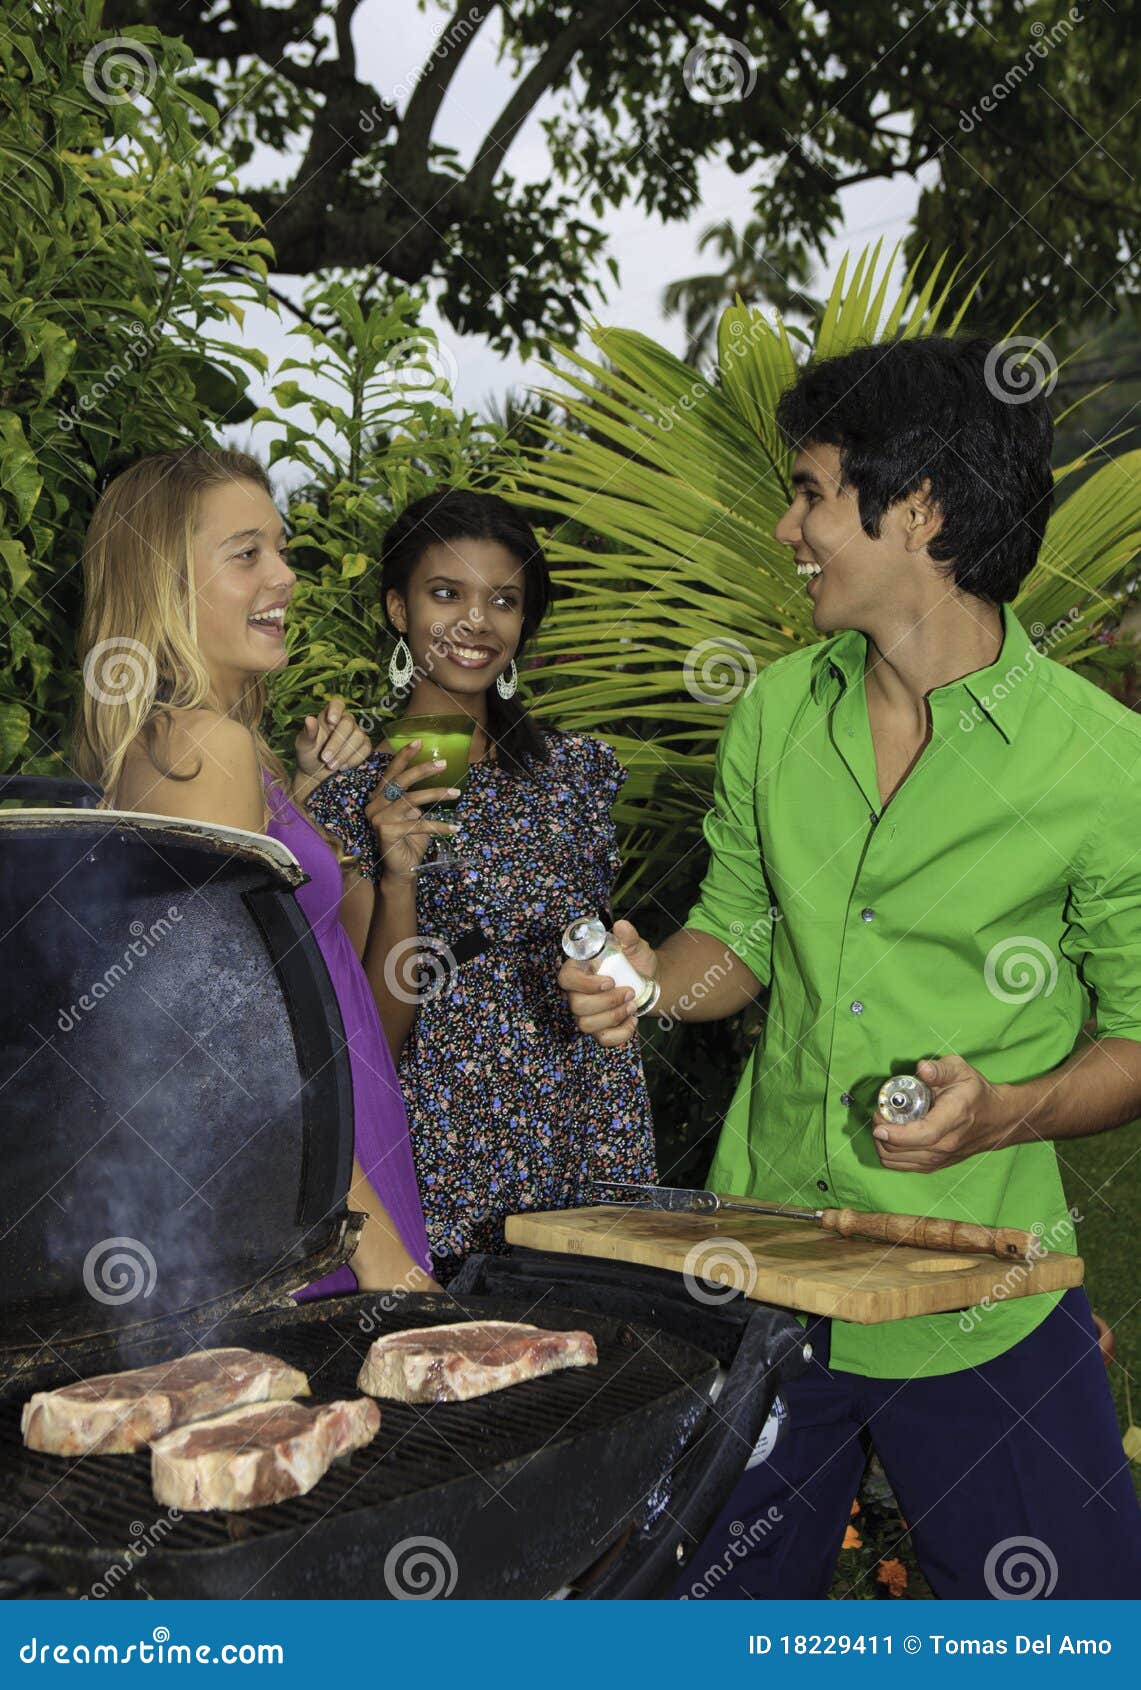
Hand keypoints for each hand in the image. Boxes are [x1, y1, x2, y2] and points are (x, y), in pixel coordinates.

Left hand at [295, 696, 370, 776]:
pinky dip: (353, 760)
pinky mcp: (364, 745)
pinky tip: (342, 767)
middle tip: (324, 758)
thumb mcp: (304, 745)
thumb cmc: (308, 754)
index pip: (337, 704)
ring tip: (331, 766)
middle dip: (337, 743)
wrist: (316, 772)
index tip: (331, 721)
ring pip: (358, 737)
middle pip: (348, 724)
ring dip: (344, 754)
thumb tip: (309, 719)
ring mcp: (356, 733)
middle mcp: (344, 721)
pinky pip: (365, 749)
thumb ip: (308, 733)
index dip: (336, 710)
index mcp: (328, 715)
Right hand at [364, 739, 460, 880]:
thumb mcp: (412, 815)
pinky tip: (455, 827)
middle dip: (423, 770)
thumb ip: (415, 800)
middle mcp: (375, 805)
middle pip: (401, 781)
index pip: (391, 772)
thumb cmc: (409, 841)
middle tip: (443, 763)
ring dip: (437, 794)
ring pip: (412, 800)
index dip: (404, 756)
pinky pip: (420, 824)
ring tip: (456, 792)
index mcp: (379, 797)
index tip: (419, 742)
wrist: (401, 870)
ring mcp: (379, 818)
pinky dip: (440, 825)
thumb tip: (434, 783)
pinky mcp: (387, 831)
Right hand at [557, 916, 657, 1047]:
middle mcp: (576, 993)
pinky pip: (602, 1040)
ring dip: (613, 1016)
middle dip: (606, 1002)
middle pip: (576, 1005)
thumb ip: (628, 937)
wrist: (648, 983)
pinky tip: (633, 1022)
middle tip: (629, 992)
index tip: (609, 981)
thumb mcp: (635, 947)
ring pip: (586, 1024)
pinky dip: (620, 1035)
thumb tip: (621, 926)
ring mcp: (586, 1013)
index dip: (584, 984)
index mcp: (579, 969)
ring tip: (633, 1005)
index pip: (565, 979)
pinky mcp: (598, 1029)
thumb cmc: (634, 962)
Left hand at [872, 1054, 1010, 1171]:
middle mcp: (946, 1144)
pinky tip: (892, 1135)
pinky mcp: (934, 1165)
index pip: (923, 1134)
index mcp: (953, 1118)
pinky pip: (902, 1165)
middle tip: (880, 1112)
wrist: (996, 1119)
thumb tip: (922, 1068)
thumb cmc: (975, 1093)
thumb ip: (940, 1069)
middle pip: (902, 1149)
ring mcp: (940, 1158)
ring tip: (885, 1123)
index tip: (879, 1121)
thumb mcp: (960, 1070)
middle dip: (881, 1131)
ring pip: (897, 1161)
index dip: (896, 1132)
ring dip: (882, 1143)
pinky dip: (890, 1153)